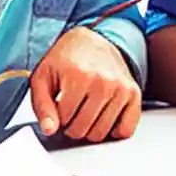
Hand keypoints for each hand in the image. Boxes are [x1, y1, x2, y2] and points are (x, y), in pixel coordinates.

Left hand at [30, 27, 141, 141]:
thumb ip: (42, 106)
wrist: (92, 42)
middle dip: (72, 126)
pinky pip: (126, 130)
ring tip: (85, 112)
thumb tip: (49, 129)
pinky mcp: (133, 94)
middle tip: (71, 111)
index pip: (64, 119)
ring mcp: (121, 88)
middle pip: (83, 129)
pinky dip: (114, 131)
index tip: (60, 105)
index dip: (58, 117)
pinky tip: (104, 118)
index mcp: (79, 75)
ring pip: (101, 133)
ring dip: (90, 129)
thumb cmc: (65, 60)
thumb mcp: (43, 77)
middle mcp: (103, 82)